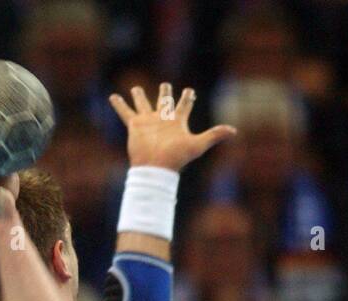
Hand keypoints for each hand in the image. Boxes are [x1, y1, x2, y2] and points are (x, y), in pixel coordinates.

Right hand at [109, 83, 235, 171]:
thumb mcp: (198, 144)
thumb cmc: (177, 157)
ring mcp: (148, 121)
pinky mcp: (135, 125)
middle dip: (165, 92)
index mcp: (177, 121)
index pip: (184, 105)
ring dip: (140, 96)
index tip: (190, 91)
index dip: (188, 97)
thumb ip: (214, 135)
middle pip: (164, 101)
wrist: (156, 168)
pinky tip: (112, 96)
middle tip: (166, 85)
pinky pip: (125, 112)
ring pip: (143, 104)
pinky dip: (119, 105)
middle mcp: (163, 119)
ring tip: (136, 88)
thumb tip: (234, 131)